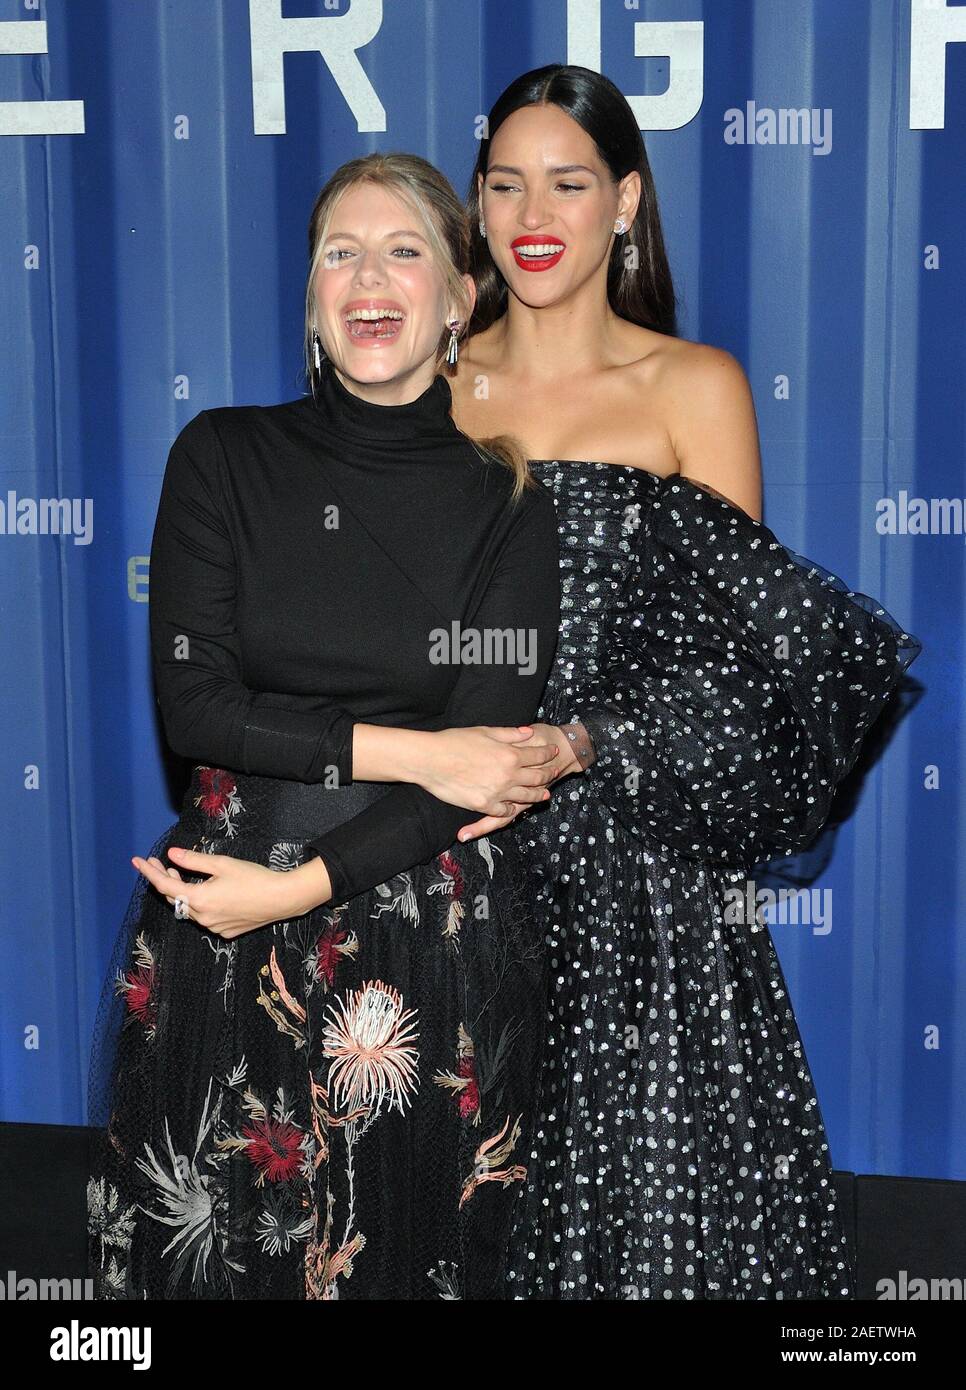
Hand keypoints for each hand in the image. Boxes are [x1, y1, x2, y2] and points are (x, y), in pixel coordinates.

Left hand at [132, 847, 330, 938]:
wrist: (282, 899)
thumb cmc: (254, 877)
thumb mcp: (222, 863)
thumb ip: (194, 860)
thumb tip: (171, 854)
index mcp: (199, 899)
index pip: (164, 885)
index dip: (149, 872)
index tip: (138, 861)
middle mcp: (202, 917)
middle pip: (173, 898)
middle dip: (164, 880)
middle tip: (160, 863)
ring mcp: (213, 927)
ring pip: (188, 909)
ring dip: (181, 892)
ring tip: (182, 874)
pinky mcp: (225, 932)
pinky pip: (204, 917)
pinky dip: (198, 903)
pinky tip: (207, 891)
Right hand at [421, 725, 567, 814]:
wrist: (430, 760)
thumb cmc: (454, 741)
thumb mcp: (485, 731)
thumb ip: (509, 734)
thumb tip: (528, 733)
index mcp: (510, 754)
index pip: (537, 755)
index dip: (548, 753)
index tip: (553, 752)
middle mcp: (508, 775)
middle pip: (537, 778)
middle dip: (549, 774)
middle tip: (555, 773)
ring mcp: (497, 792)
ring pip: (525, 797)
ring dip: (537, 796)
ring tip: (544, 795)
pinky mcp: (484, 805)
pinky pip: (505, 811)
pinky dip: (512, 810)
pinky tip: (515, 808)